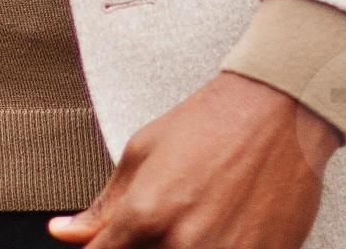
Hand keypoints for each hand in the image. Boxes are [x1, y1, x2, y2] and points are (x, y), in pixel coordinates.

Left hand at [48, 73, 339, 248]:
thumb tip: (65, 234)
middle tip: (165, 219)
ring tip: (197, 218)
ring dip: (175, 247)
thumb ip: (104, 205)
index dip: (101, 248)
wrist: (280, 111)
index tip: (110, 240)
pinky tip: (222, 226)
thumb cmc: (210, 124)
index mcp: (145, 215)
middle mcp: (183, 245)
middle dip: (142, 247)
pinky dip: (217, 247)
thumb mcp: (143, 152)